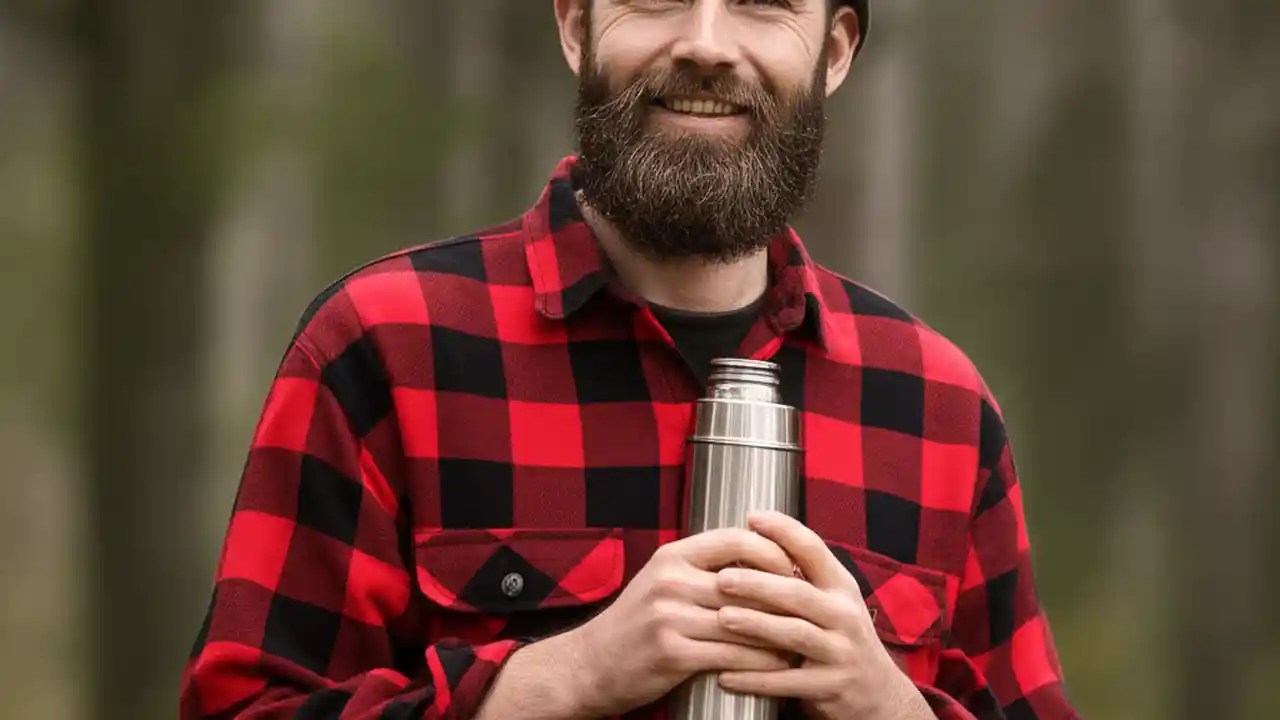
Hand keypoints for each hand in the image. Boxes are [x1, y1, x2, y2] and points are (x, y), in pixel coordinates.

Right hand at [564, 528, 797, 716]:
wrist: (590, 664)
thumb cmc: (636, 623)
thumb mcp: (663, 580)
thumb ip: (703, 567)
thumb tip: (761, 557)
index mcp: (673, 556)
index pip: (737, 539)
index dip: (774, 551)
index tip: (796, 569)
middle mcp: (671, 580)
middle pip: (746, 582)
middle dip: (784, 597)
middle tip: (811, 608)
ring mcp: (669, 617)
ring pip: (744, 621)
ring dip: (779, 633)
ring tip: (803, 639)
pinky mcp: (672, 653)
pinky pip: (732, 655)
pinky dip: (761, 662)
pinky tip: (778, 665)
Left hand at [713, 512, 931, 719]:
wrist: (879, 694)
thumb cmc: (841, 638)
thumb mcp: (833, 601)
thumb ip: (802, 575)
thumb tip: (753, 536)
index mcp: (841, 587)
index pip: (814, 550)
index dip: (785, 531)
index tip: (752, 517)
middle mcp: (845, 616)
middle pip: (799, 594)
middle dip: (759, 584)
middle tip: (721, 578)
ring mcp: (840, 653)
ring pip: (795, 635)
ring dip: (757, 626)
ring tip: (722, 618)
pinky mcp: (831, 687)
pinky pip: (788, 683)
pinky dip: (756, 680)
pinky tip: (725, 676)